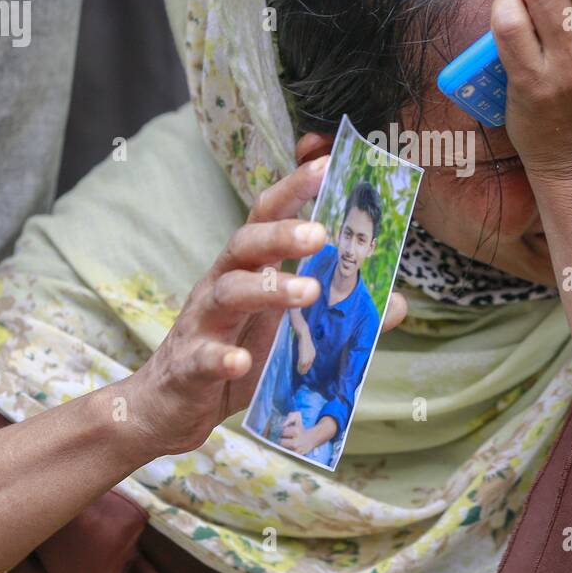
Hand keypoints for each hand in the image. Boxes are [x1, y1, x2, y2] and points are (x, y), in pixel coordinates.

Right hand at [112, 159, 406, 459]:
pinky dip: (223, 357)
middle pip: (245, 244)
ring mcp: (203, 323)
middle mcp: (222, 285)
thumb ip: (342, 316)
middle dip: (281, 233)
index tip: (325, 164)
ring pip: (228, 293)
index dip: (293, 189)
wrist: (173, 408)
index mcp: (249, 269)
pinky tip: (241, 361)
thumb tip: (398, 302)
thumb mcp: (293, 335)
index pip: (268, 217)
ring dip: (268, 289)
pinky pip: (204, 357)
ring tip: (307, 292)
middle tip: (320, 233)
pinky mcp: (189, 365)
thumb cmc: (238, 357)